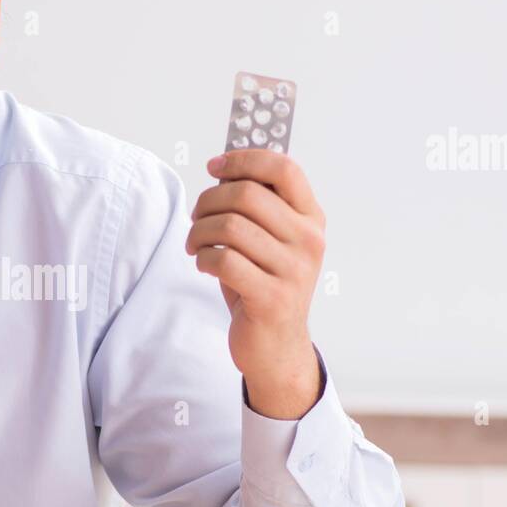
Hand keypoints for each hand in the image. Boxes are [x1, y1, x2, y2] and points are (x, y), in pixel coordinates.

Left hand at [186, 149, 325, 417]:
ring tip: (195, 245)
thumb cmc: (263, 284)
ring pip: (230, 226)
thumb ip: (257, 206)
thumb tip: (222, 167)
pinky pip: (223, 260)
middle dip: (208, 201)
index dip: (243, 160)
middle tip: (196, 217)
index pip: (283, 169)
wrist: (275, 346)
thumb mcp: (269, 241)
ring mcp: (294, 270)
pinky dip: (203, 259)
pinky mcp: (272, 298)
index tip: (214, 167)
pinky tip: (204, 265)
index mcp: (311, 218)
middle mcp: (309, 241)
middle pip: (247, 194)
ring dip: (199, 232)